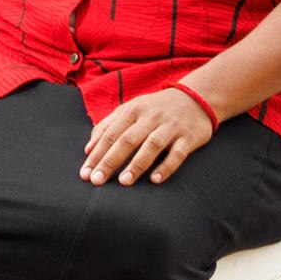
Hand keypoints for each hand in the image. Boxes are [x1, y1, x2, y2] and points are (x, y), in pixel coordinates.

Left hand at [78, 83, 215, 184]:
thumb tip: (88, 149)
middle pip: (127, 140)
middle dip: (110, 161)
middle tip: (97, 180)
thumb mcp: (131, 109)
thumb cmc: (155, 109)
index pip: (110, 133)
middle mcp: (150, 117)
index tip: (85, 173)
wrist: (195, 98)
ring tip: (124, 182)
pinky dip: (166, 166)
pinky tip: (155, 180)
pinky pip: (177, 153)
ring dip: (137, 164)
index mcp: (133, 110)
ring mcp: (170, 126)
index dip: (96, 153)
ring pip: (151, 145)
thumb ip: (108, 126)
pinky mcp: (189, 137)